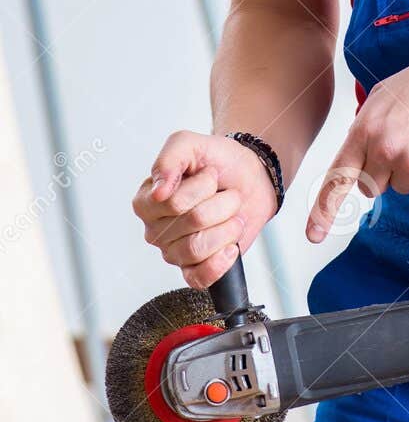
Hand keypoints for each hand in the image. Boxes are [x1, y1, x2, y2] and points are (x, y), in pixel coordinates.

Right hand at [132, 130, 278, 289]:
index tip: (210, 174)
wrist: (249, 179)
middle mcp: (156, 229)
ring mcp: (173, 252)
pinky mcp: (194, 269)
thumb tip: (158, 191)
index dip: (203, 186)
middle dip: (222, 203)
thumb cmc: (217, 163)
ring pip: (198, 248)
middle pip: (192, 222)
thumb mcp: (190, 143)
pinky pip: (199, 278)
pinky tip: (230, 246)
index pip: (173, 202)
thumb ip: (169, 158)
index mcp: (147, 200)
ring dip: (227, 228)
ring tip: (232, 216)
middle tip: (225, 195)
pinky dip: (220, 262)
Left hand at [306, 39, 408, 239]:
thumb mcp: (385, 94)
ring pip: (402, 191)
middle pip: (373, 187)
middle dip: (385, 174)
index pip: (338, 176)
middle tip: (406, 146)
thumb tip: (358, 152)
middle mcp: (384, 147)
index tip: (314, 235)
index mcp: (365, 127)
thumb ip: (366, 125)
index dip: (324, 210)